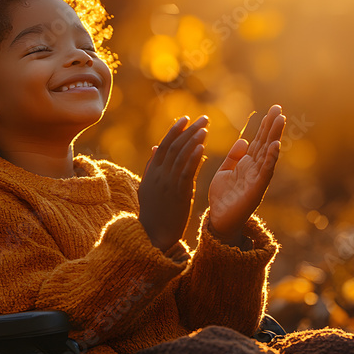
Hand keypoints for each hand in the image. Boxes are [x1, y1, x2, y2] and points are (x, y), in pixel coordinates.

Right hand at [138, 115, 208, 251]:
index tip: (186, 119)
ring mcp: (168, 183)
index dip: (175, 130)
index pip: (164, 145)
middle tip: (203, 118)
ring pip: (180, 156)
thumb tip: (155, 147)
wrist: (152, 235)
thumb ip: (152, 166)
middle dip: (189, 130)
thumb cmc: (152, 212)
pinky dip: (193, 158)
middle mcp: (159, 174)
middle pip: (174, 146)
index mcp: (152, 171)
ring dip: (193, 140)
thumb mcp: (148, 187)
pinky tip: (201, 147)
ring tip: (205, 128)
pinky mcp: (178, 194)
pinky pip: (186, 172)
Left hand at [207, 105, 285, 243]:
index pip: (258, 141)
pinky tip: (275, 145)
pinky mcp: (256, 189)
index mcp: (247, 164)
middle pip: (266, 143)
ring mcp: (258, 178)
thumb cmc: (223, 198)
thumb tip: (243, 140)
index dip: (264, 126)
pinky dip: (270, 158)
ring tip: (280, 120)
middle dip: (272, 126)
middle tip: (278, 108)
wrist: (219, 220)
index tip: (271, 110)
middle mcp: (255, 168)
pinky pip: (265, 171)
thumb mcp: (225, 172)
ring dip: (274, 136)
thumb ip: (234, 157)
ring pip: (268, 153)